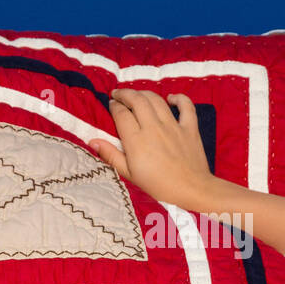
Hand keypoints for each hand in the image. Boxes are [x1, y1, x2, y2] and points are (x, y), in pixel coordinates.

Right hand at [88, 89, 214, 209]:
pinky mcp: (189, 127)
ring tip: (137, 95)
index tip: (111, 105)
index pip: (121, 113)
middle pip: (136, 100)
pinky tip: (171, 98)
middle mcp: (153, 128)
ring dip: (144, 93)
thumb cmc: (159, 185)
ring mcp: (173, 125)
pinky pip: (186, 106)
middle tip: (119, 94)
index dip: (114, 106)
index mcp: (136, 140)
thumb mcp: (130, 174)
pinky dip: (178, 98)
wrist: (191, 190)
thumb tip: (92, 141)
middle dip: (125, 93)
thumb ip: (111, 155)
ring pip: (156, 99)